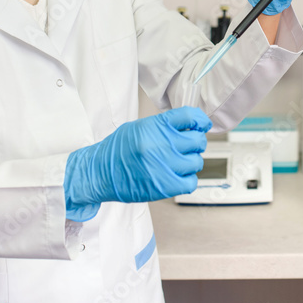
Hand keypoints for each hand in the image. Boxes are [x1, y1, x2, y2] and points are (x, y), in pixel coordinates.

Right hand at [63, 107, 210, 220]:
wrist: (99, 172)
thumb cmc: (119, 150)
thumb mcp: (140, 128)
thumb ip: (165, 126)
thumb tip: (190, 126)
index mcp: (156, 126)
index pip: (190, 116)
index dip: (200, 120)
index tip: (202, 124)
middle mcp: (161, 144)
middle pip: (197, 140)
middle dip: (195, 143)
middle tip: (186, 147)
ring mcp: (164, 166)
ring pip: (196, 161)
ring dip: (190, 162)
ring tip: (177, 163)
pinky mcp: (164, 186)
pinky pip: (191, 182)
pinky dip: (187, 179)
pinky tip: (177, 176)